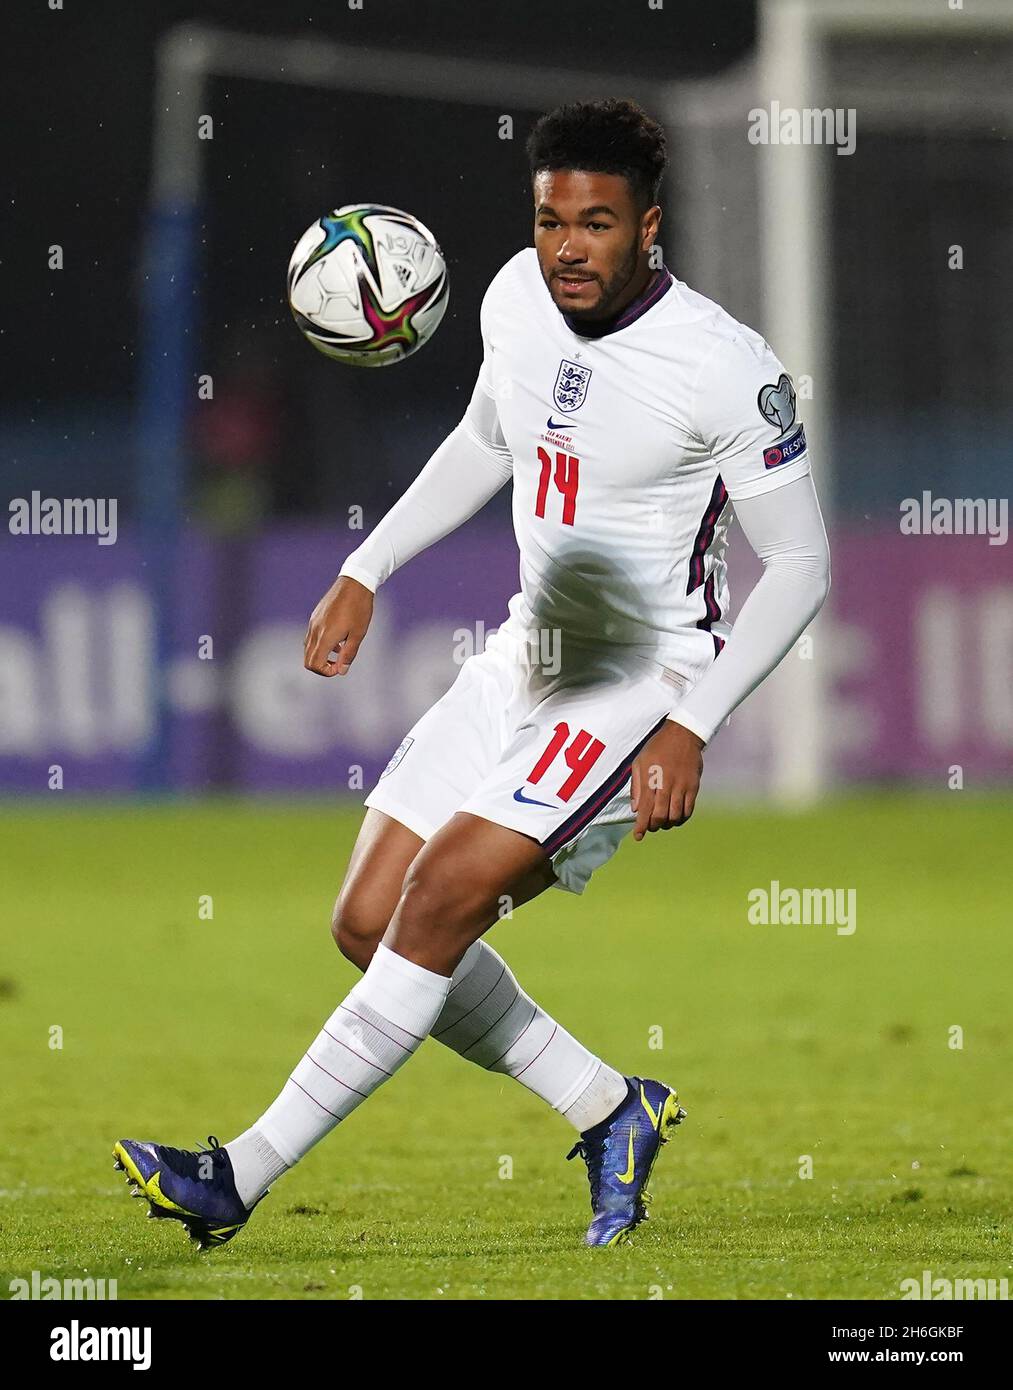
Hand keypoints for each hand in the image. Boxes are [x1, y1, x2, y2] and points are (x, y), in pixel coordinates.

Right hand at [303, 574, 373, 676]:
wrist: (354, 583)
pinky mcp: (314, 617)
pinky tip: (337, 639)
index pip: (315, 664)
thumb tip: (342, 670)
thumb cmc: (359, 608)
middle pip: (308, 660)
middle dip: (321, 667)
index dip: (326, 672)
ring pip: (308, 648)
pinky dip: (320, 645)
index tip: (340, 667)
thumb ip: (348, 654)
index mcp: (325, 637)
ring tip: (340, 651)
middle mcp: (315, 630)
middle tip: (338, 664)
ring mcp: (313, 623)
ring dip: (321, 656)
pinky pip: (311, 637)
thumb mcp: (358, 634)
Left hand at [630, 720, 704, 839]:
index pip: (645, 809)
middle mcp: (666, 785)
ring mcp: (681, 786)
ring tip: (663, 822)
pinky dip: (682, 818)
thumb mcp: (639, 762)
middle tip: (651, 827)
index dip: (641, 826)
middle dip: (654, 826)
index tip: (638, 836)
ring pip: (675, 816)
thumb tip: (636, 809)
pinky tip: (676, 817)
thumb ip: (636, 786)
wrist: (683, 734)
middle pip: (660, 816)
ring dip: (667, 824)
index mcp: (650, 779)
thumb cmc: (657, 747)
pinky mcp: (693, 787)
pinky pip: (689, 810)